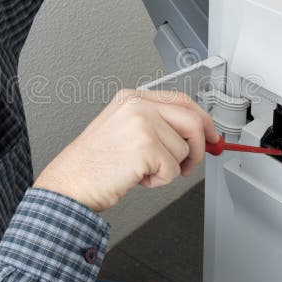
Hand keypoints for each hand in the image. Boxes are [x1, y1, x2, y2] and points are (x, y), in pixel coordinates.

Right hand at [33, 89, 218, 211]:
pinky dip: (159, 181)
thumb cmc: (92, 164)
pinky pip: (173, 170)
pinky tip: (136, 177)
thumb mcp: (122, 129)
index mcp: (132, 98)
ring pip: (184, 149)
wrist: (70, 183)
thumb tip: (195, 134)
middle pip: (192, 120)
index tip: (212, 136)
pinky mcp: (145, 147)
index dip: (202, 120)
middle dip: (198, 148)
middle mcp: (137, 106)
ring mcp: (141, 124)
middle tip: (187, 165)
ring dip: (168, 168)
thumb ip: (156, 124)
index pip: (181, 100)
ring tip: (140, 169)